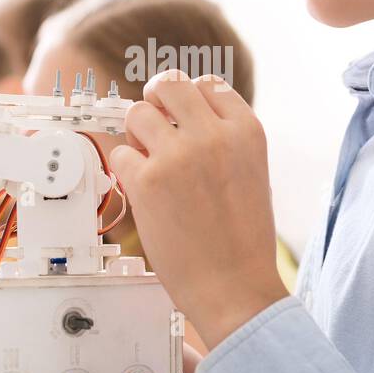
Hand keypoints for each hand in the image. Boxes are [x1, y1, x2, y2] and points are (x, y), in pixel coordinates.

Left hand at [108, 70, 287, 350]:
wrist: (234, 288)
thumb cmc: (243, 241)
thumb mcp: (253, 173)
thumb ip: (224, 140)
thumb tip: (184, 119)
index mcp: (247, 131)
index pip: (209, 85)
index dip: (189, 98)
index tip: (180, 113)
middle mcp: (213, 135)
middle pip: (169, 84)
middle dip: (156, 100)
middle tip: (153, 122)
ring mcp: (177, 155)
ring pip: (137, 112)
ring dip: (137, 134)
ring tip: (148, 162)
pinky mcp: (146, 181)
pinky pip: (121, 154)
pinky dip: (126, 170)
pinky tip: (142, 191)